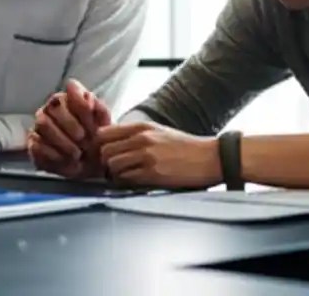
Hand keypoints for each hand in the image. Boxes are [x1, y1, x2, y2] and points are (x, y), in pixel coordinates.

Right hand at [27, 79, 110, 178]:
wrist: (90, 165)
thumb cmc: (97, 141)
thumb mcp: (104, 126)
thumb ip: (99, 109)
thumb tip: (88, 99)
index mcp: (72, 98)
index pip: (72, 88)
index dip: (81, 104)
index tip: (90, 119)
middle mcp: (52, 107)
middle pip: (54, 106)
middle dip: (71, 124)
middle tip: (84, 139)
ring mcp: (40, 125)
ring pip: (43, 123)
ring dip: (62, 140)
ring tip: (77, 153)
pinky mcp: (34, 143)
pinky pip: (37, 144)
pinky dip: (54, 154)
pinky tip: (66, 160)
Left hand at [97, 122, 221, 188]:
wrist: (209, 157)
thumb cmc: (184, 146)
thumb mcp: (158, 132)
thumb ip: (135, 135)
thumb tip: (113, 144)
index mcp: (141, 127)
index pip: (104, 133)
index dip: (99, 146)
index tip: (104, 155)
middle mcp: (141, 139)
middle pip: (104, 150)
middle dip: (104, 163)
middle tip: (111, 170)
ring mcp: (147, 156)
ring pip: (112, 165)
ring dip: (113, 174)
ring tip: (123, 177)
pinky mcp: (153, 174)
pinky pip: (126, 179)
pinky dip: (124, 183)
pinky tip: (133, 183)